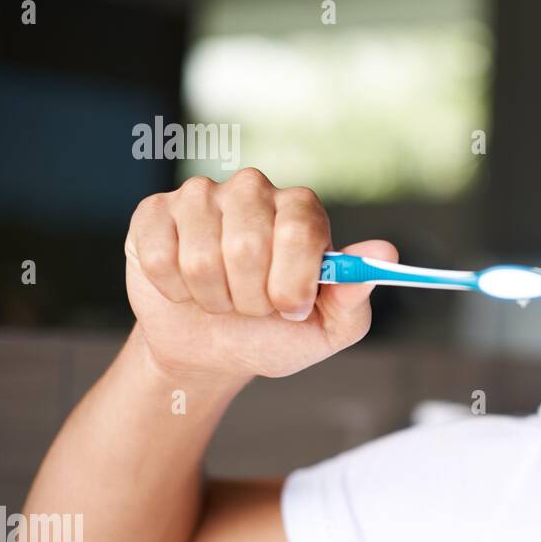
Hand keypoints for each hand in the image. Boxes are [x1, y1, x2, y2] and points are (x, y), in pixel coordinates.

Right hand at [123, 168, 395, 379]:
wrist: (213, 351)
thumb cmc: (276, 333)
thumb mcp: (328, 328)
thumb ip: (355, 295)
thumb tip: (385, 252)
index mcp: (302, 210)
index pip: (300, 230)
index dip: (293, 281)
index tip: (290, 309)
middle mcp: (253, 190)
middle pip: (247, 245)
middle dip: (250, 298)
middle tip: (253, 308)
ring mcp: (201, 196)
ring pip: (201, 255)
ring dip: (213, 298)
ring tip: (221, 300)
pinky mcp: (154, 213)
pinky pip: (159, 256)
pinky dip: (174, 289)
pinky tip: (184, 288)